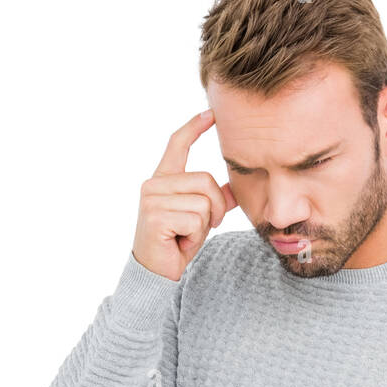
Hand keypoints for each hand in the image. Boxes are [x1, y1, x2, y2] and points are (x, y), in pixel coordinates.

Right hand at [132, 110, 237, 280]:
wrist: (157, 272)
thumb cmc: (176, 243)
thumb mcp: (199, 217)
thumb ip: (214, 200)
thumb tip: (235, 188)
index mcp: (163, 180)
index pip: (177, 144)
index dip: (195, 127)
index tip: (211, 113)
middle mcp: (153, 184)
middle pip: (206, 180)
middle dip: (215, 208)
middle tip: (201, 228)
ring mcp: (152, 199)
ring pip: (203, 202)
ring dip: (204, 225)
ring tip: (187, 236)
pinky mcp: (156, 217)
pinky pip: (195, 219)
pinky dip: (195, 236)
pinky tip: (180, 243)